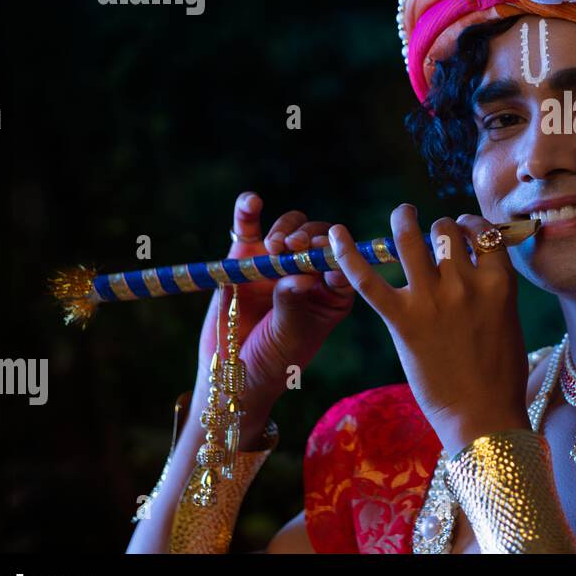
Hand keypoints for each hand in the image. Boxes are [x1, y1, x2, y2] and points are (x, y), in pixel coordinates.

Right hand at [191, 192, 355, 422]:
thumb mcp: (290, 336)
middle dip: (312, 238)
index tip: (327, 254)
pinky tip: (252, 202)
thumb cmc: (273, 361)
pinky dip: (248, 212)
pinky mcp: (245, 258)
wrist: (231, 373)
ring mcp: (277, 264)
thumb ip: (293, 302)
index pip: (344, 262)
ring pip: (289, 230)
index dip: (339, 253)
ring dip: (286, 229)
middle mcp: (309, 273)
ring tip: (277, 246)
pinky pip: (248, 229)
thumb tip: (301, 276)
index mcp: (334, 293)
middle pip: (318, 240)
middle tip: (298, 245)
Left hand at [328, 204, 529, 455]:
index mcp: (499, 283)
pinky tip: (337, 234)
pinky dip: (348, 254)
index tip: (463, 230)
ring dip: (404, 220)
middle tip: (431, 236)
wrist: (483, 416)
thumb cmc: (502, 376)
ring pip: (412, 239)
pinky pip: (369, 279)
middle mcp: (465, 283)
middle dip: (439, 227)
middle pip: (446, 230)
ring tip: (402, 215)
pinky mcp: (402, 320)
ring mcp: (432, 300)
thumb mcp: (508, 320)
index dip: (470, 225)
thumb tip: (474, 265)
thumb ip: (492, 289)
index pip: (483, 232)